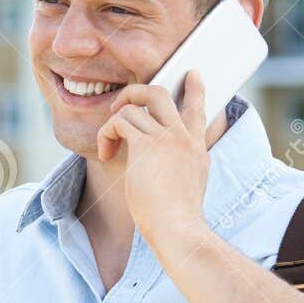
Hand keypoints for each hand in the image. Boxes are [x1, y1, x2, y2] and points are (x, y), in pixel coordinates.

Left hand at [97, 69, 210, 248]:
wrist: (179, 229)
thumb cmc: (180, 218)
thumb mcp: (193, 186)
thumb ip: (187, 167)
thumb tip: (177, 166)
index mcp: (196, 147)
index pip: (199, 108)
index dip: (195, 88)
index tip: (192, 73)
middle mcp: (183, 136)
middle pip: (160, 93)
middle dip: (135, 91)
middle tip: (120, 105)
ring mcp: (166, 138)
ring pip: (133, 106)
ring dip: (113, 123)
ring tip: (108, 145)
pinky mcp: (145, 145)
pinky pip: (119, 122)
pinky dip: (106, 134)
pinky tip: (105, 153)